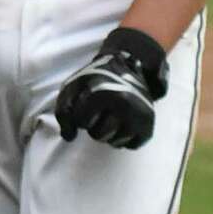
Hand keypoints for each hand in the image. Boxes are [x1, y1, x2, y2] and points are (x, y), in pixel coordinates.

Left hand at [54, 27, 168, 149]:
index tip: (86, 103)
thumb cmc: (94, 80)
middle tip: (100, 111)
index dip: (80, 114)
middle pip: (98, 135)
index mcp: (102, 92)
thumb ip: (63, 112)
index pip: (82, 122)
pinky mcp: (149, 125)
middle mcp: (124, 104)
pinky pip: (130, 145)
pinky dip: (124, 138)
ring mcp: (139, 116)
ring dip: (108, 133)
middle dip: (94, 126)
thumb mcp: (73, 87)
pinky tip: (123, 122)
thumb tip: (68, 137)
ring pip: (114, 142)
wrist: (124, 68)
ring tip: (110, 115)